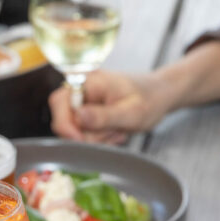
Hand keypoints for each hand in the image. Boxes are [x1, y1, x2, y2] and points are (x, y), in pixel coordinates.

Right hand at [49, 70, 176, 143]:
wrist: (160, 95)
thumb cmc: (150, 98)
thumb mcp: (131, 112)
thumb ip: (104, 116)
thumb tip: (78, 117)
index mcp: (90, 81)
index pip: (59, 102)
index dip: (66, 124)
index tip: (81, 139)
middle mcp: (81, 88)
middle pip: (64, 118)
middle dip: (86, 134)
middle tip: (112, 133)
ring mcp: (83, 99)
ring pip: (74, 129)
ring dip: (95, 137)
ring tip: (117, 130)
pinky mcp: (86, 110)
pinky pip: (82, 130)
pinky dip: (97, 137)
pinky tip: (114, 131)